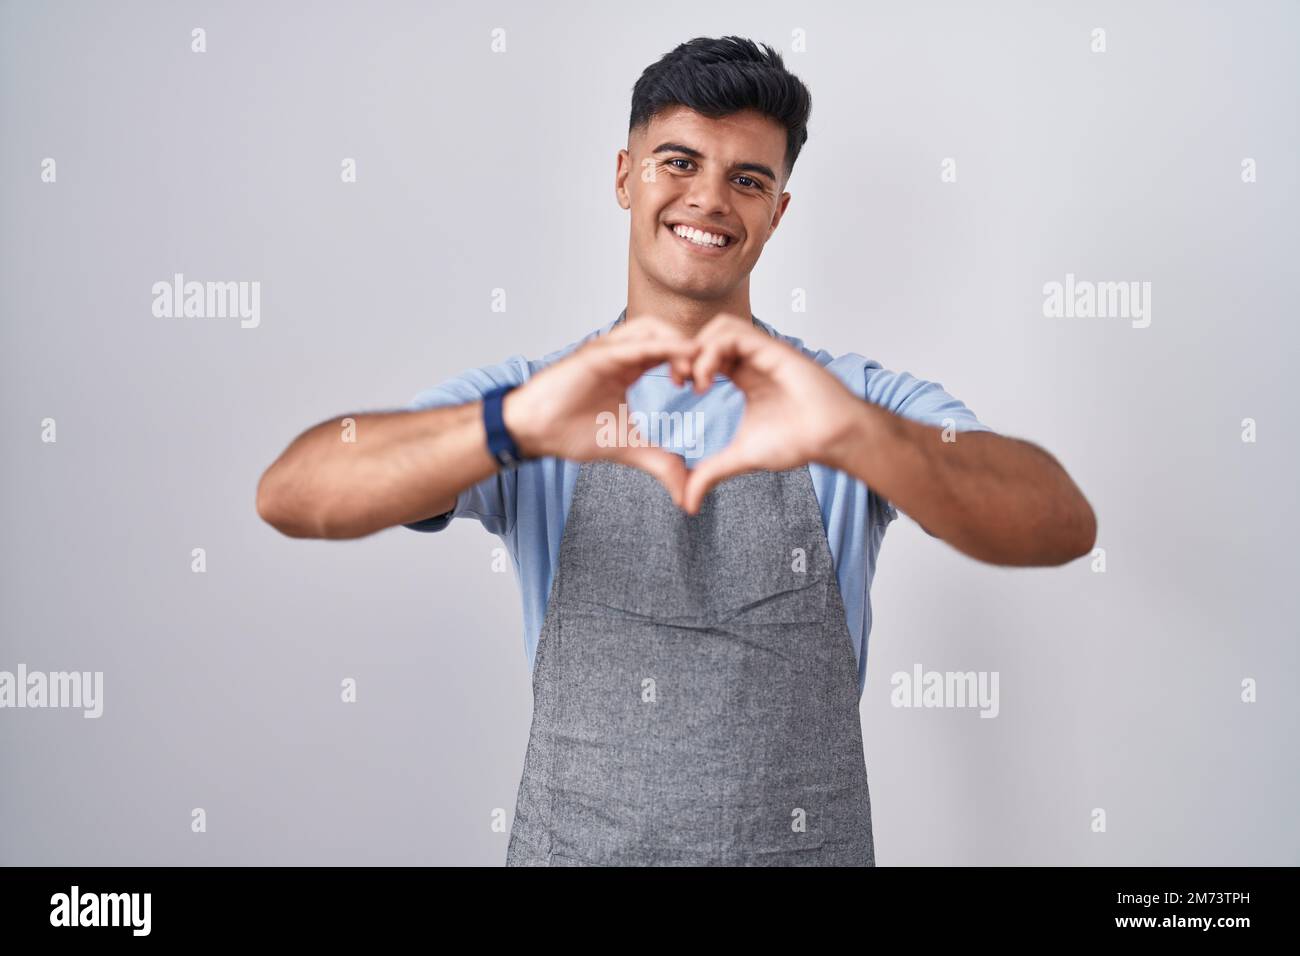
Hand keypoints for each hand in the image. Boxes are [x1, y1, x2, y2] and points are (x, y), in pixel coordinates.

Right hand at [502, 316, 700, 506]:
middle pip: (666, 332)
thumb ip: (660, 463)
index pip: (669, 350)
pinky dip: (664, 347)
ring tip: (695, 371)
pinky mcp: (597, 355)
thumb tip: (687, 492)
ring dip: (680, 344)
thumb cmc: (571, 432)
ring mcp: (608, 350)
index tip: (705, 386)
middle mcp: (620, 352)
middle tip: (704, 379)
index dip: (692, 362)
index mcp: (630, 367)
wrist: (535, 432)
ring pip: (653, 329)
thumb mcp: (629, 448)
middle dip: (691, 350)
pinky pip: (637, 345)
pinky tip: (684, 357)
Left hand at [680, 314, 864, 514]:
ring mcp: (765, 351)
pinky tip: (708, 380)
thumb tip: (688, 502)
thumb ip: (713, 473)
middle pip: (710, 332)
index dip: (687, 362)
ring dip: (699, 348)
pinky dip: (712, 351)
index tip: (677, 386)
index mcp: (745, 375)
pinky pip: (735, 334)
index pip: (707, 351)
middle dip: (686, 350)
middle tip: (677, 380)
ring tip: (694, 381)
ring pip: (721, 326)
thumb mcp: (742, 457)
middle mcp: (754, 358)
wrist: (832, 437)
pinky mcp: (775, 350)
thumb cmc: (798, 441)